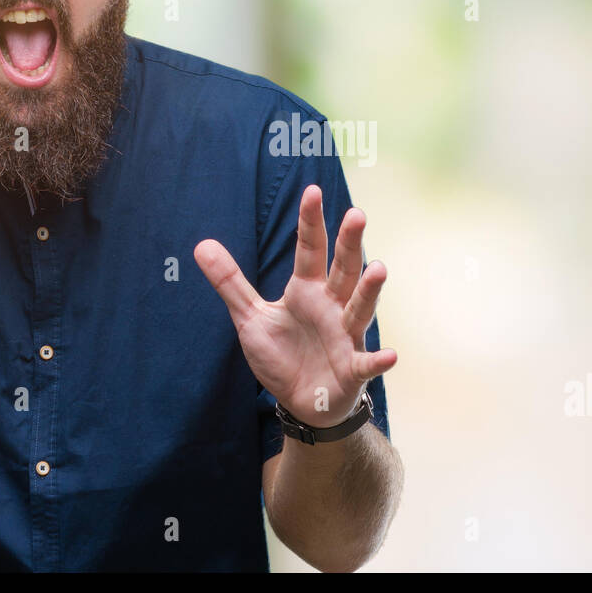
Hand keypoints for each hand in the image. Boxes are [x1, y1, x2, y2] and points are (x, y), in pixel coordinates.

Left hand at [195, 185, 395, 428]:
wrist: (302, 401)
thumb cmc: (283, 354)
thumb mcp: (250, 318)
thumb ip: (230, 283)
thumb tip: (200, 245)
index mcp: (307, 291)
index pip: (310, 250)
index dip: (310, 222)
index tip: (313, 191)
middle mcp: (331, 306)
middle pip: (342, 269)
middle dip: (349, 244)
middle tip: (356, 214)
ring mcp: (345, 336)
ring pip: (359, 308)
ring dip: (368, 290)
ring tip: (378, 269)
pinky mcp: (352, 369)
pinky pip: (367, 363)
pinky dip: (379, 360)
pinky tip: (391, 355)